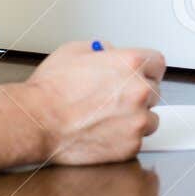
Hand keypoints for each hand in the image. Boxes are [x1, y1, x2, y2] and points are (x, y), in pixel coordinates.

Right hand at [24, 43, 164, 164]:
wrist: (37, 122)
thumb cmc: (50, 90)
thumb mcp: (75, 51)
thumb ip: (102, 50)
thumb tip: (111, 53)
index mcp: (131, 63)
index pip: (157, 63)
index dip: (144, 69)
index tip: (138, 75)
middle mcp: (139, 90)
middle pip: (154, 90)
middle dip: (137, 93)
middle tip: (114, 98)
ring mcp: (138, 120)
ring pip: (150, 117)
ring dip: (135, 117)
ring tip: (107, 117)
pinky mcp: (131, 145)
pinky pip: (138, 140)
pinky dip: (125, 138)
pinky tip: (104, 131)